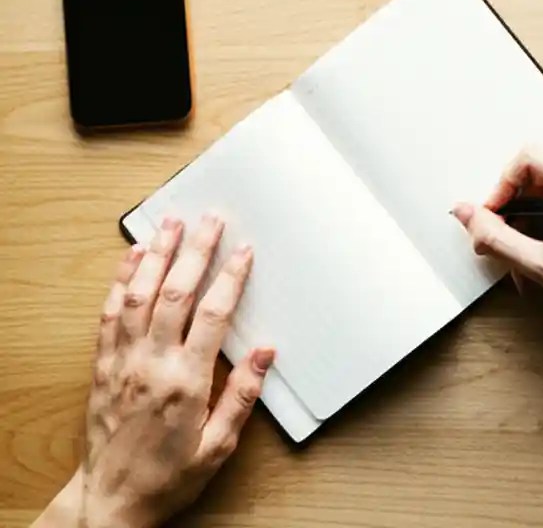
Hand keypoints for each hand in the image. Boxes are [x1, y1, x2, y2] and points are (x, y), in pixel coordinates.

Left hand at [35, 215, 273, 527]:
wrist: (113, 500)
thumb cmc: (170, 477)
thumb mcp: (219, 446)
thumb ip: (242, 396)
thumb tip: (264, 353)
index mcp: (186, 382)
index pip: (211, 315)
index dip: (230, 277)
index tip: (243, 251)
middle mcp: (150, 364)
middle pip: (174, 292)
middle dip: (195, 250)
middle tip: (211, 219)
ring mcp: (122, 362)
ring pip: (138, 294)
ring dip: (156, 255)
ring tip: (171, 224)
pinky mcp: (102, 366)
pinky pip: (110, 314)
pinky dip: (120, 281)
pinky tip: (131, 258)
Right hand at [452, 148, 542, 344]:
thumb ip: (499, 239)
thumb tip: (467, 214)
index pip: (530, 157)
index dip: (501, 186)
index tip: (490, 219)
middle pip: (536, 170)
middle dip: (510, 204)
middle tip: (496, 239)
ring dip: (525, 218)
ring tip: (519, 256)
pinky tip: (538, 252)